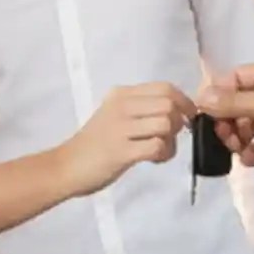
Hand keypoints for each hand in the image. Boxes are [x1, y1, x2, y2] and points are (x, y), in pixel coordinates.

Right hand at [59, 82, 194, 196]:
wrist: (66, 166)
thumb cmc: (94, 144)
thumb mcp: (115, 115)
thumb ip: (141, 109)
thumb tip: (179, 112)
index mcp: (121, 95)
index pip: (164, 87)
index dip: (184, 102)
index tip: (187, 117)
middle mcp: (121, 106)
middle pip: (169, 104)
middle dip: (178, 123)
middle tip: (168, 137)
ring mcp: (120, 128)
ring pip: (166, 123)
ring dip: (171, 141)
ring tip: (159, 151)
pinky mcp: (121, 151)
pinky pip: (157, 146)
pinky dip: (163, 155)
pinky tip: (153, 160)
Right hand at [197, 61, 253, 169]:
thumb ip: (231, 102)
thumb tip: (200, 98)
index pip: (234, 79)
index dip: (218, 95)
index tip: (204, 114)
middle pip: (239, 104)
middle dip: (228, 122)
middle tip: (223, 137)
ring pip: (250, 125)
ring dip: (240, 138)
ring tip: (238, 150)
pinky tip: (249, 160)